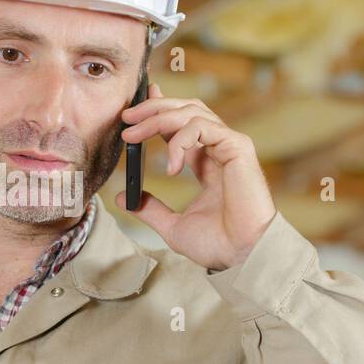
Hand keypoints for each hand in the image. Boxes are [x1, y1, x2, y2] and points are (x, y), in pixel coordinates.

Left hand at [116, 83, 275, 270]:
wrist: (241, 256)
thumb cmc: (217, 244)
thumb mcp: (171, 225)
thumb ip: (149, 208)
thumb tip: (122, 198)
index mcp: (207, 163)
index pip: (183, 125)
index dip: (160, 110)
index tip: (135, 110)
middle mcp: (219, 149)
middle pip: (186, 109)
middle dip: (154, 108)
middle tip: (126, 117)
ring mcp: (230, 146)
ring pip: (192, 112)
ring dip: (158, 118)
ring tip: (134, 135)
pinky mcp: (238, 147)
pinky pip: (203, 127)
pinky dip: (180, 140)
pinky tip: (170, 166)